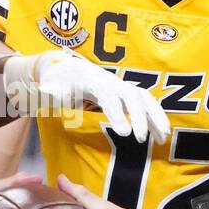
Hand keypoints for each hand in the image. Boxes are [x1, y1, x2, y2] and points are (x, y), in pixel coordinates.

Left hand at [4, 51, 170, 143]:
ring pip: (145, 99)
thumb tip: (46, 90)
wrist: (70, 69)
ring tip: (162, 137)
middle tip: (139, 139)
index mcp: (95, 82)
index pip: (109, 98)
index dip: (118, 114)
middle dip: (139, 117)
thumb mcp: (52, 84)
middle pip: (132, 97)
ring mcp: (123, 87)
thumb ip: (51, 89)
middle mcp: (113, 82)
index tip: (124, 133)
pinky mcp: (128, 94)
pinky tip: (162, 135)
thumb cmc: (61, 81)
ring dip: (156, 116)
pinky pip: (147, 104)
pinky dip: (156, 117)